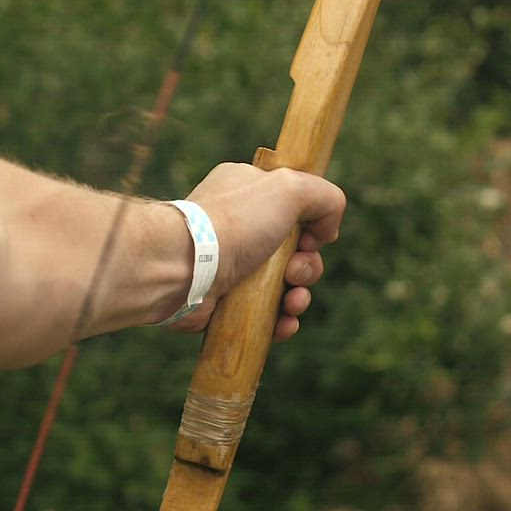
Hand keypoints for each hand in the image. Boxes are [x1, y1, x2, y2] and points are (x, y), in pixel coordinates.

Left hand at [164, 163, 345, 340]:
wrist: (183, 268)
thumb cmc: (234, 224)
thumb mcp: (289, 187)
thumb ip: (324, 196)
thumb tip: (327, 228)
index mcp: (248, 191)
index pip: (294, 206)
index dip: (311, 225)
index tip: (312, 237)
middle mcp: (239, 226)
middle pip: (294, 250)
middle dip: (308, 266)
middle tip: (295, 272)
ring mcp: (231, 264)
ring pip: (283, 284)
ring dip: (299, 295)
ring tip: (292, 302)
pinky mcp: (225, 301)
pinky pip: (264, 313)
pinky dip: (281, 320)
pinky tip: (284, 323)